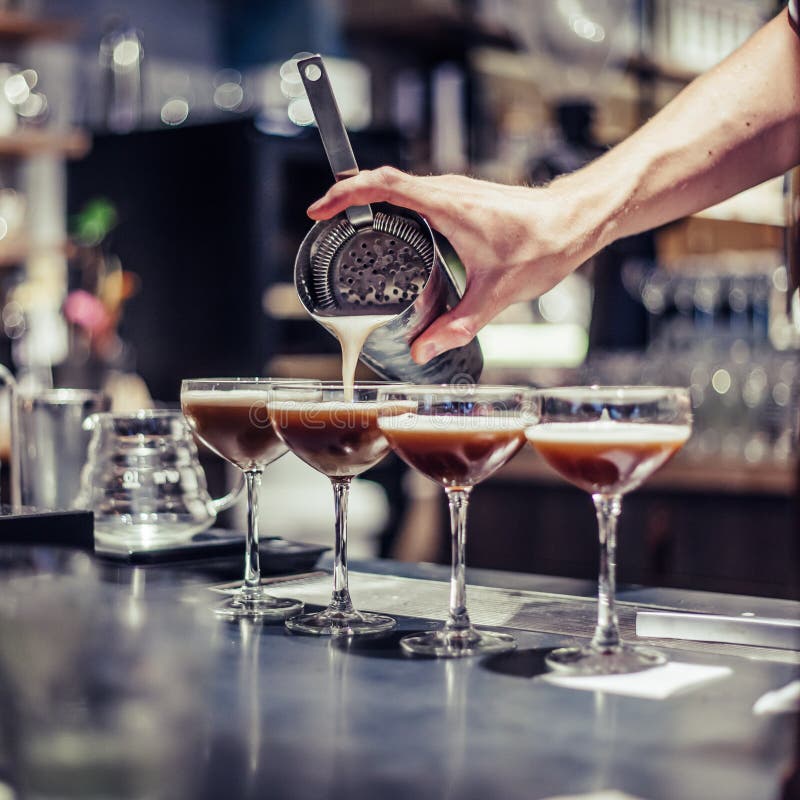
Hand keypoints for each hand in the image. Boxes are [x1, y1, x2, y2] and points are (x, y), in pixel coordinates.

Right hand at [308, 167, 599, 363]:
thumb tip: (421, 351)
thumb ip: (456, 326)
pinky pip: (417, 194)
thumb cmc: (544, 245)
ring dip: (370, 199)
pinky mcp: (462, 199)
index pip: (384, 186)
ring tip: (348, 226)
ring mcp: (454, 192)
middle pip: (384, 181)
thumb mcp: (495, 295)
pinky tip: (392, 231)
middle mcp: (447, 191)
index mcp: (447, 206)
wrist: (577, 220)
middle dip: (348, 197)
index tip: (319, 209)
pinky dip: (394, 205)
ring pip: (401, 186)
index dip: (345, 194)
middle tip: (325, 223)